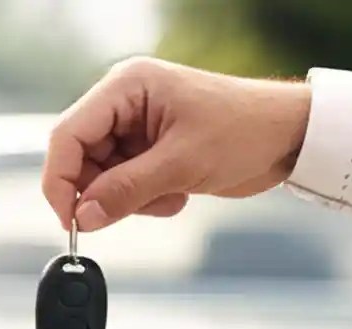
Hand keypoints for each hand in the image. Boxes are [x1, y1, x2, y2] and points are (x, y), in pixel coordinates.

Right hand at [42, 57, 312, 232]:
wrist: (290, 138)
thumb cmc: (245, 130)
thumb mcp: (181, 165)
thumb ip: (126, 191)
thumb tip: (83, 217)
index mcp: (126, 87)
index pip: (68, 135)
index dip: (61, 181)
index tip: (69, 219)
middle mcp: (125, 102)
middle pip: (82, 159)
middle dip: (106, 193)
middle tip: (132, 210)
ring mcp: (137, 127)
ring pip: (104, 178)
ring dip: (131, 200)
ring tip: (171, 196)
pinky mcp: (151, 150)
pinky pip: (127, 185)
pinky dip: (148, 200)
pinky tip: (179, 193)